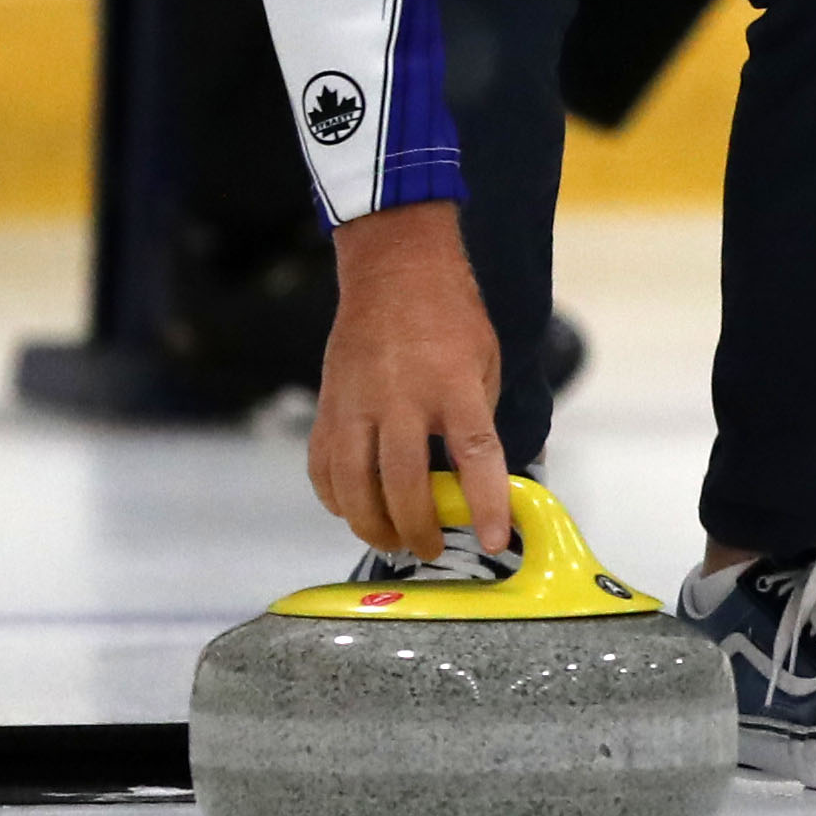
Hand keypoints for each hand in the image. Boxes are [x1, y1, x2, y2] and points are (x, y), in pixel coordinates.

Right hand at [308, 200, 511, 559]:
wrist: (395, 266)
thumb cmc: (450, 315)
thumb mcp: (485, 362)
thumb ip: (477, 420)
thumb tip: (475, 481)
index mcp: (453, 383)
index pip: (474, 455)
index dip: (485, 504)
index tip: (494, 541)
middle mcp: (402, 395)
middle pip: (404, 482)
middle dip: (419, 528)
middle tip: (430, 548)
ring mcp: (357, 401)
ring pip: (353, 483)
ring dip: (371, 523)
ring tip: (390, 540)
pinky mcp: (328, 402)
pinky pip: (322, 465)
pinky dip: (335, 497)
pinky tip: (352, 508)